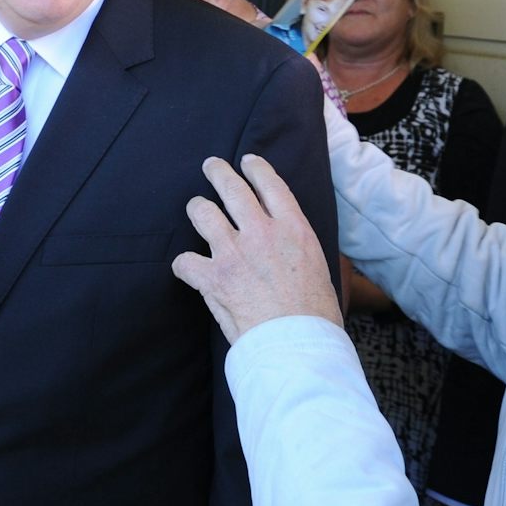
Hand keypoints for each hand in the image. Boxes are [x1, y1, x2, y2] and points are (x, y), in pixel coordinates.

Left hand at [172, 154, 341, 343]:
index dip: (256, 169)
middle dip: (218, 172)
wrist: (298, 343)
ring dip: (197, 208)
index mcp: (293, 229)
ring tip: (196, 208)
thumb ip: (299, 248)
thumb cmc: (316, 315)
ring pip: (203, 213)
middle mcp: (262, 232)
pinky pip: (185, 261)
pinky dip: (185, 266)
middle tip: (211, 166)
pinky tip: (188, 269)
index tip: (248, 161)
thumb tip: (293, 246)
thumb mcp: (320, 268)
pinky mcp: (213, 277)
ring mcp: (234, 252)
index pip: (271, 185)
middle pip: (232, 189)